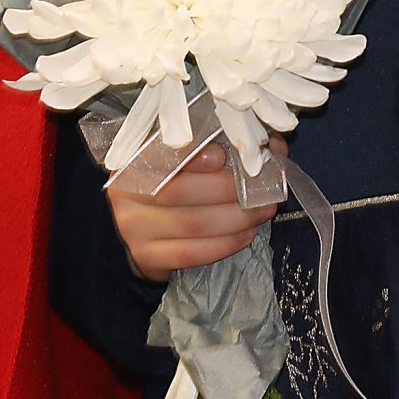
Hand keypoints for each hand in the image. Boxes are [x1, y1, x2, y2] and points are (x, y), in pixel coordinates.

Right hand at [106, 137, 283, 282]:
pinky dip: (223, 244)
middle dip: (229, 189)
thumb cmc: (171, 180)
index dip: (192, 155)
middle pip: (180, 190)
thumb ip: (220, 143)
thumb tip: (271, 145)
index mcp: (136, 156)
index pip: (160, 152)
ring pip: (191, 223)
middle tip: (263, 187)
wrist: (137, 227)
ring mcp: (132, 227)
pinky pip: (190, 253)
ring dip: (235, 218)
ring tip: (262, 210)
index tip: (222, 156)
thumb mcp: (184, 156)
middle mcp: (127, 191)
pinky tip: (246, 235)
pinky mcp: (146, 256)